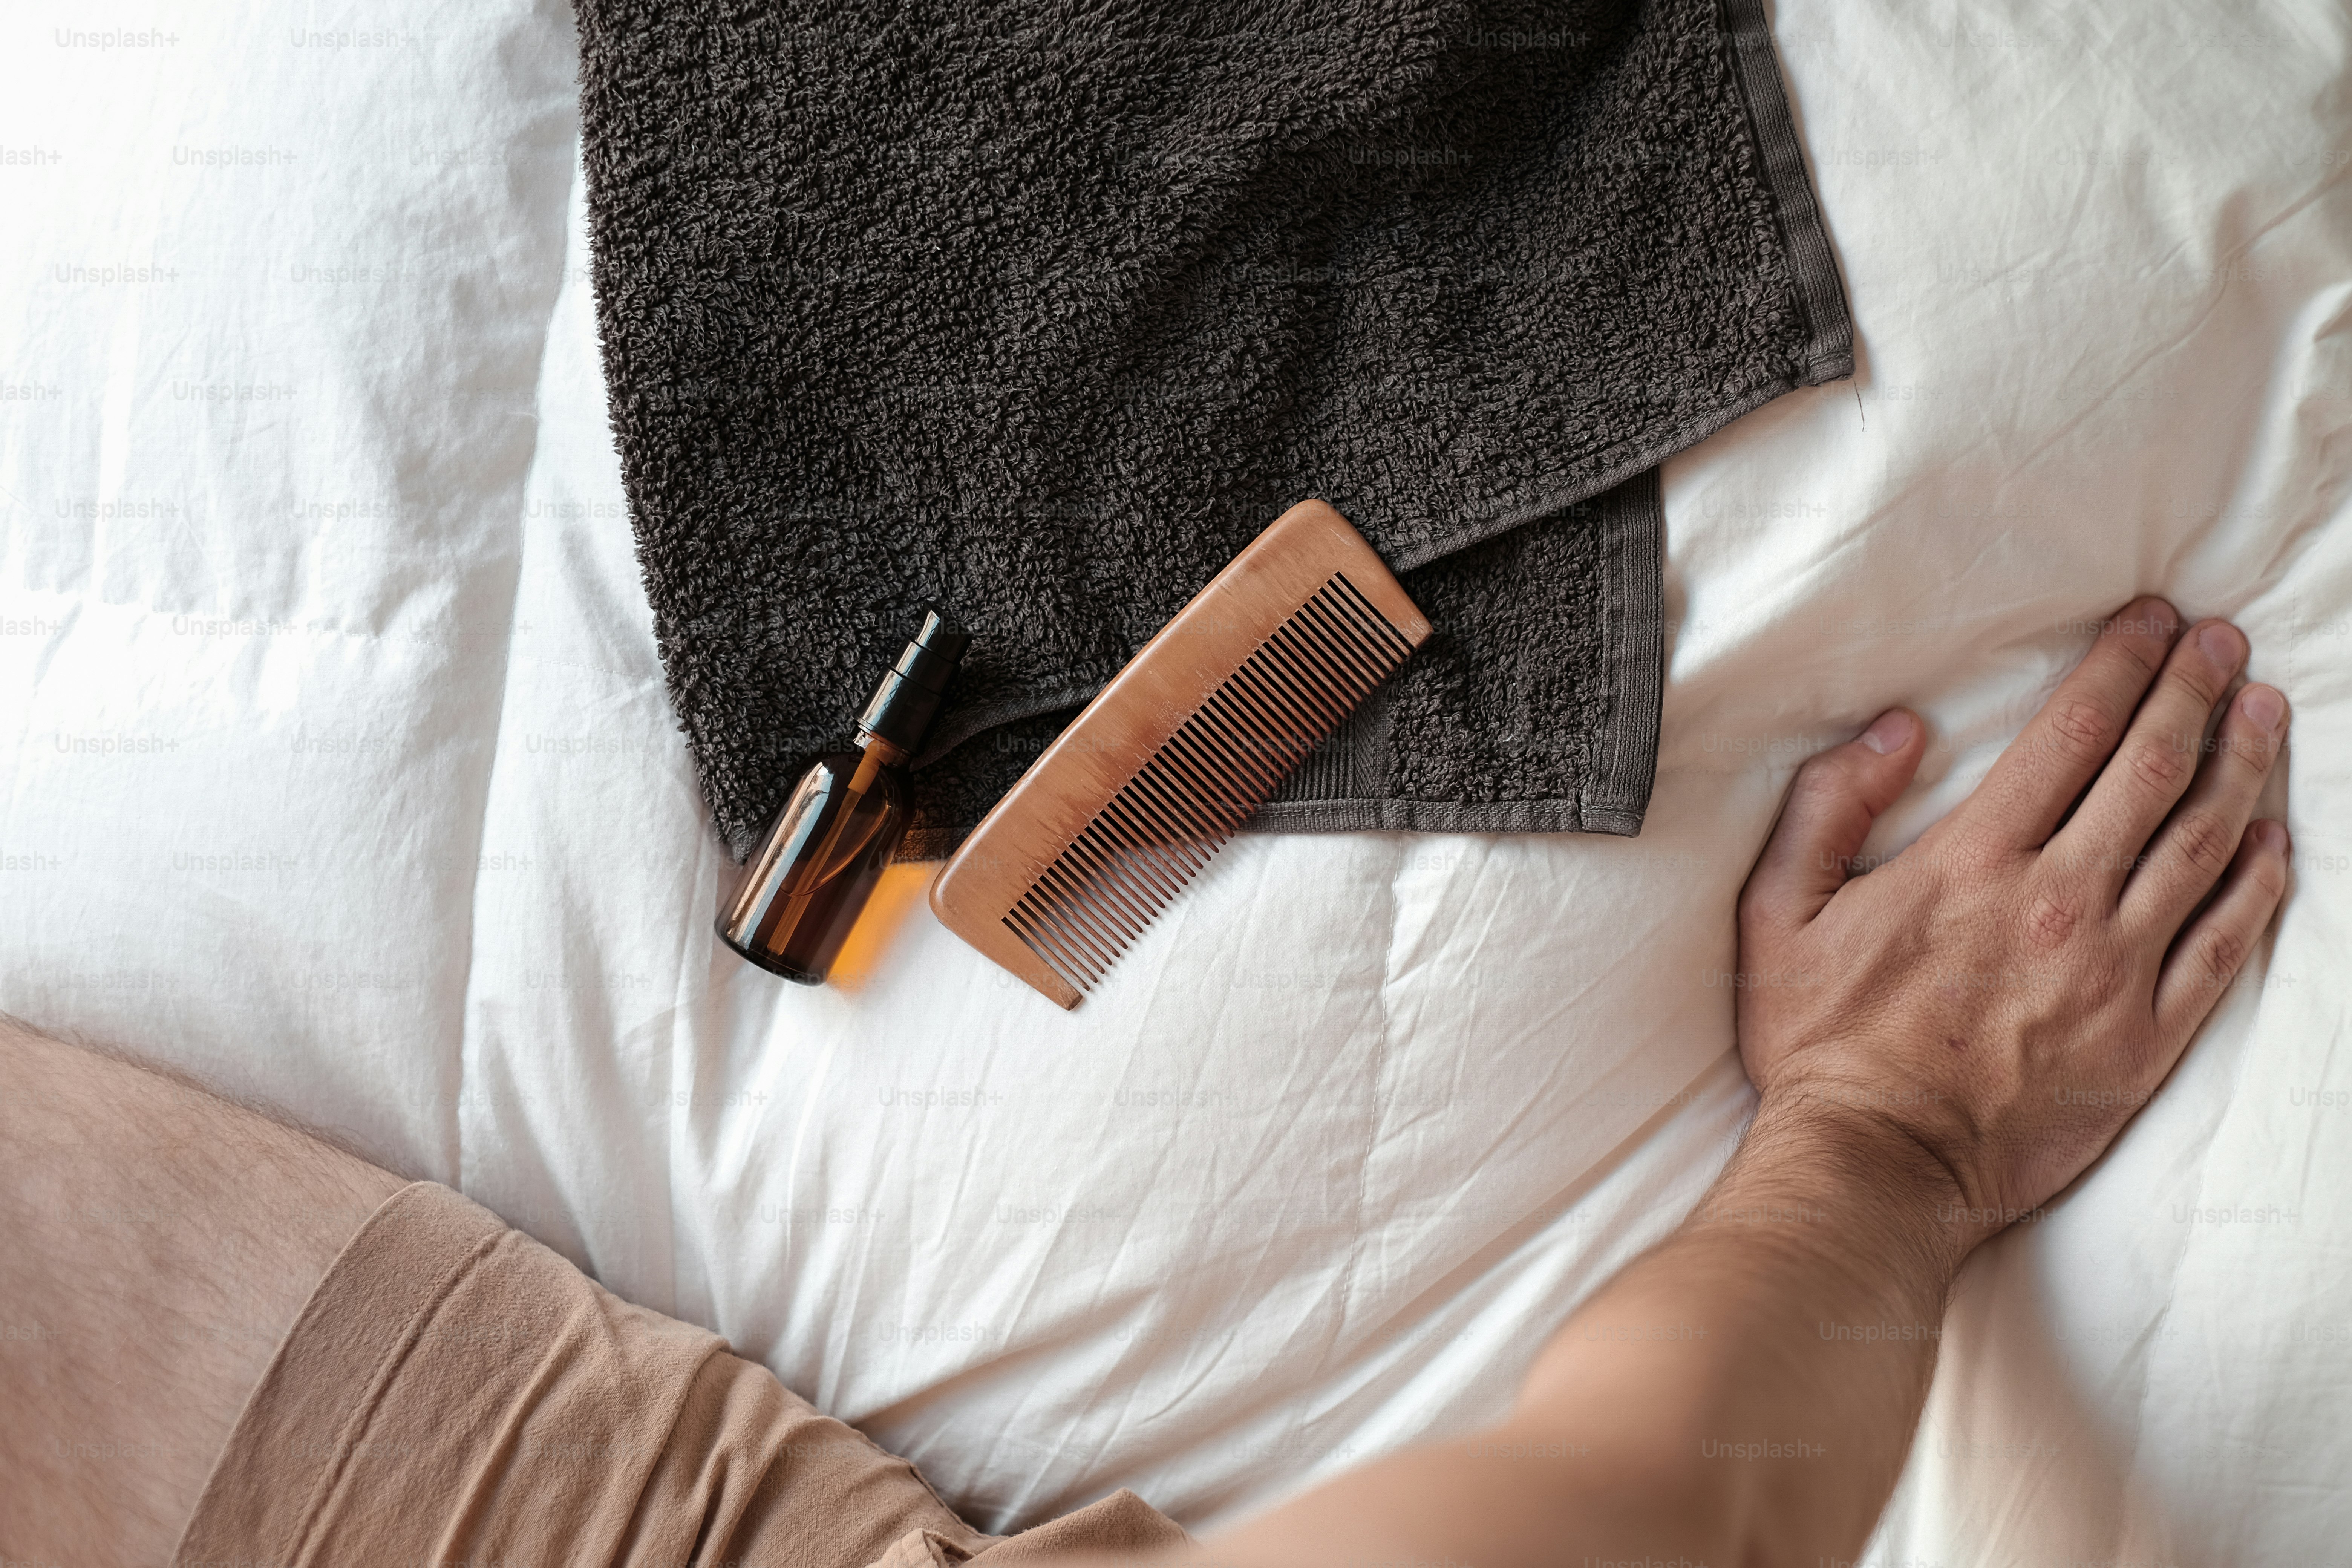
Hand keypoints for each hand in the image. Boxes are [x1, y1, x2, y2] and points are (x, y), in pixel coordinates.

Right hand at [1734, 598, 2289, 1252]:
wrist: (1875, 1166)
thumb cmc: (1820, 1042)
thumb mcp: (1778, 912)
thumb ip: (1826, 807)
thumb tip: (1897, 730)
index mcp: (1972, 863)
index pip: (2071, 734)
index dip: (2121, 664)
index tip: (2156, 622)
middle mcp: (2057, 904)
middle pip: (2152, 770)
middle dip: (2195, 691)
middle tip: (2223, 644)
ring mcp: (2113, 972)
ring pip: (2202, 843)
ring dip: (2241, 765)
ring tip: (2264, 711)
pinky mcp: (2146, 1038)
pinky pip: (2225, 944)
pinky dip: (2259, 881)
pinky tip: (2274, 838)